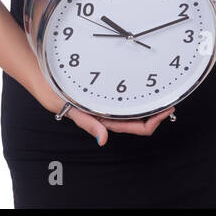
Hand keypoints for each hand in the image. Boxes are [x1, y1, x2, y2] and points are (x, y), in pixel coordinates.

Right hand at [38, 87, 174, 145]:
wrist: (44, 75)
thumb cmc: (54, 92)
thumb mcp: (69, 106)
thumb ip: (86, 121)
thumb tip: (102, 140)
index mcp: (103, 119)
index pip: (134, 127)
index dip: (154, 122)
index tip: (168, 110)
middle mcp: (108, 113)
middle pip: (140, 119)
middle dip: (157, 113)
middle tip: (172, 101)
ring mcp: (108, 103)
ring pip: (135, 108)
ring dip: (151, 104)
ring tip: (164, 94)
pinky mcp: (107, 91)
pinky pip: (127, 96)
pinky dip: (140, 94)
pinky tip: (148, 86)